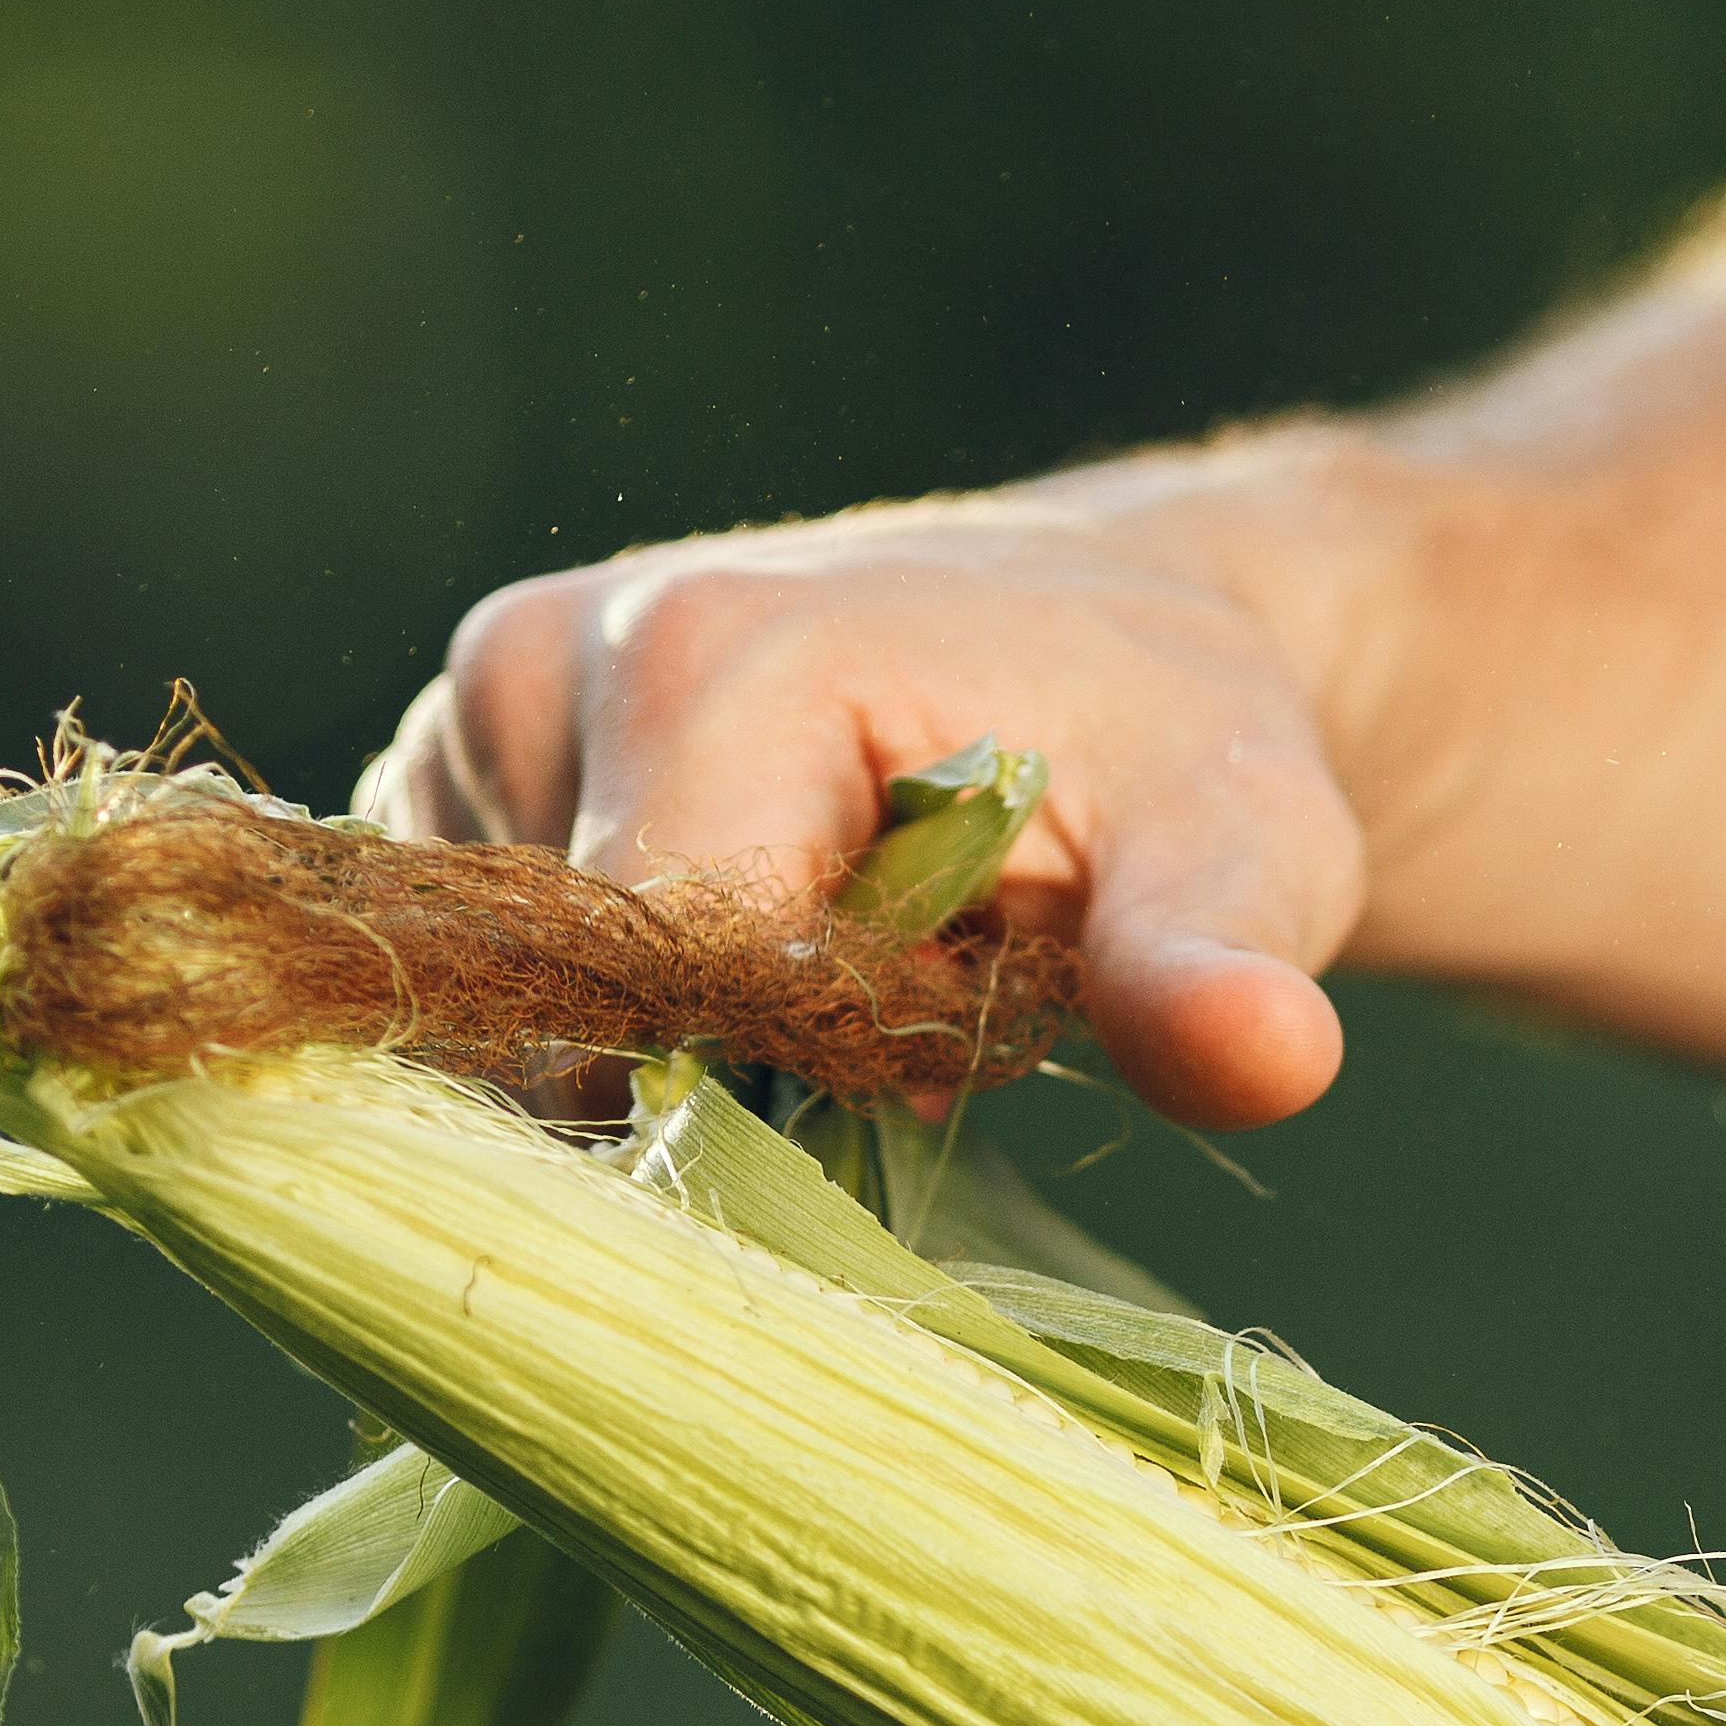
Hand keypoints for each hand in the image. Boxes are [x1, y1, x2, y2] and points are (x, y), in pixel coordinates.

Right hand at [367, 459, 1370, 1130]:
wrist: (1120, 649)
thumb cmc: (1183, 754)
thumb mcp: (1242, 859)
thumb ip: (1212, 970)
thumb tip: (1267, 1060)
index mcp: (699, 661)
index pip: (656, 989)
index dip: (795, 1076)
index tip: (936, 1040)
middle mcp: (540, 666)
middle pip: (584, 1014)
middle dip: (747, 1064)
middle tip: (918, 985)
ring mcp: (477, 726)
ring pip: (542, 1019)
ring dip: (698, 1043)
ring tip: (855, 946)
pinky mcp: (457, 789)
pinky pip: (513, 990)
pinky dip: (642, 1014)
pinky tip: (762, 942)